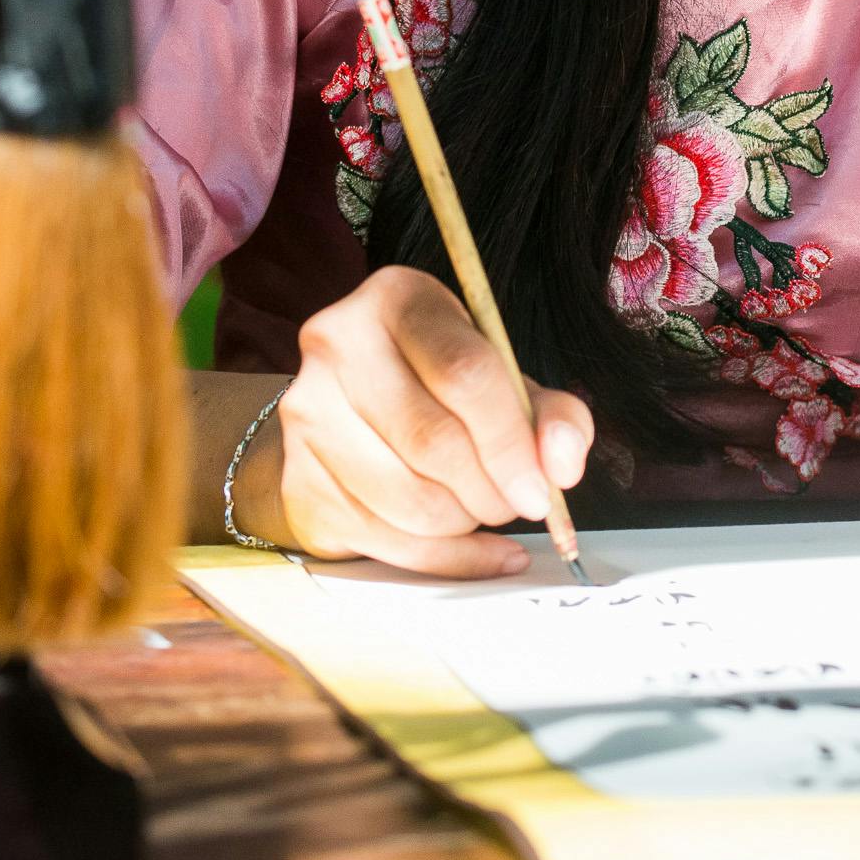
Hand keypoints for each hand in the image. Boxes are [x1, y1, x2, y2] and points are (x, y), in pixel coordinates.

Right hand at [244, 263, 592, 578]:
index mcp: (397, 301)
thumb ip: (552, 415)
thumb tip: (562, 464)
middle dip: (492, 490)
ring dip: (467, 522)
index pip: (465, 373)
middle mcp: (338, 346)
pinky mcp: (298, 481)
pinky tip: (477, 551)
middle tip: (519, 503)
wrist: (351, 413)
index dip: (511, 442)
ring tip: (483, 508)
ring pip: (409, 500)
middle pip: (433, 441)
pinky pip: (386, 543)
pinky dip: (447, 559)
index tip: (543, 489)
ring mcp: (307, 415)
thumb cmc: (439, 390)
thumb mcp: (504, 380)